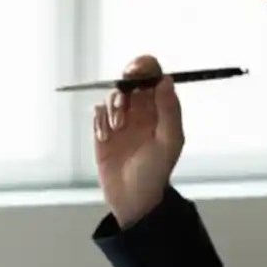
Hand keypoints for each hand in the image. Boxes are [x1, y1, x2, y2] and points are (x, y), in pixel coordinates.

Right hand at [93, 55, 184, 227]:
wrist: (133, 199)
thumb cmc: (155, 172)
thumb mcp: (169, 141)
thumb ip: (169, 111)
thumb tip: (165, 80)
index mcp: (159, 109)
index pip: (153, 77)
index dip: (145, 67)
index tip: (136, 70)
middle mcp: (140, 110)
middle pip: (129, 82)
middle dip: (124, 86)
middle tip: (124, 98)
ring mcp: (120, 120)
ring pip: (112, 97)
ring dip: (113, 107)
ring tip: (117, 127)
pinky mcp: (103, 131)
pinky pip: (97, 114)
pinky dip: (99, 121)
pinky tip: (105, 138)